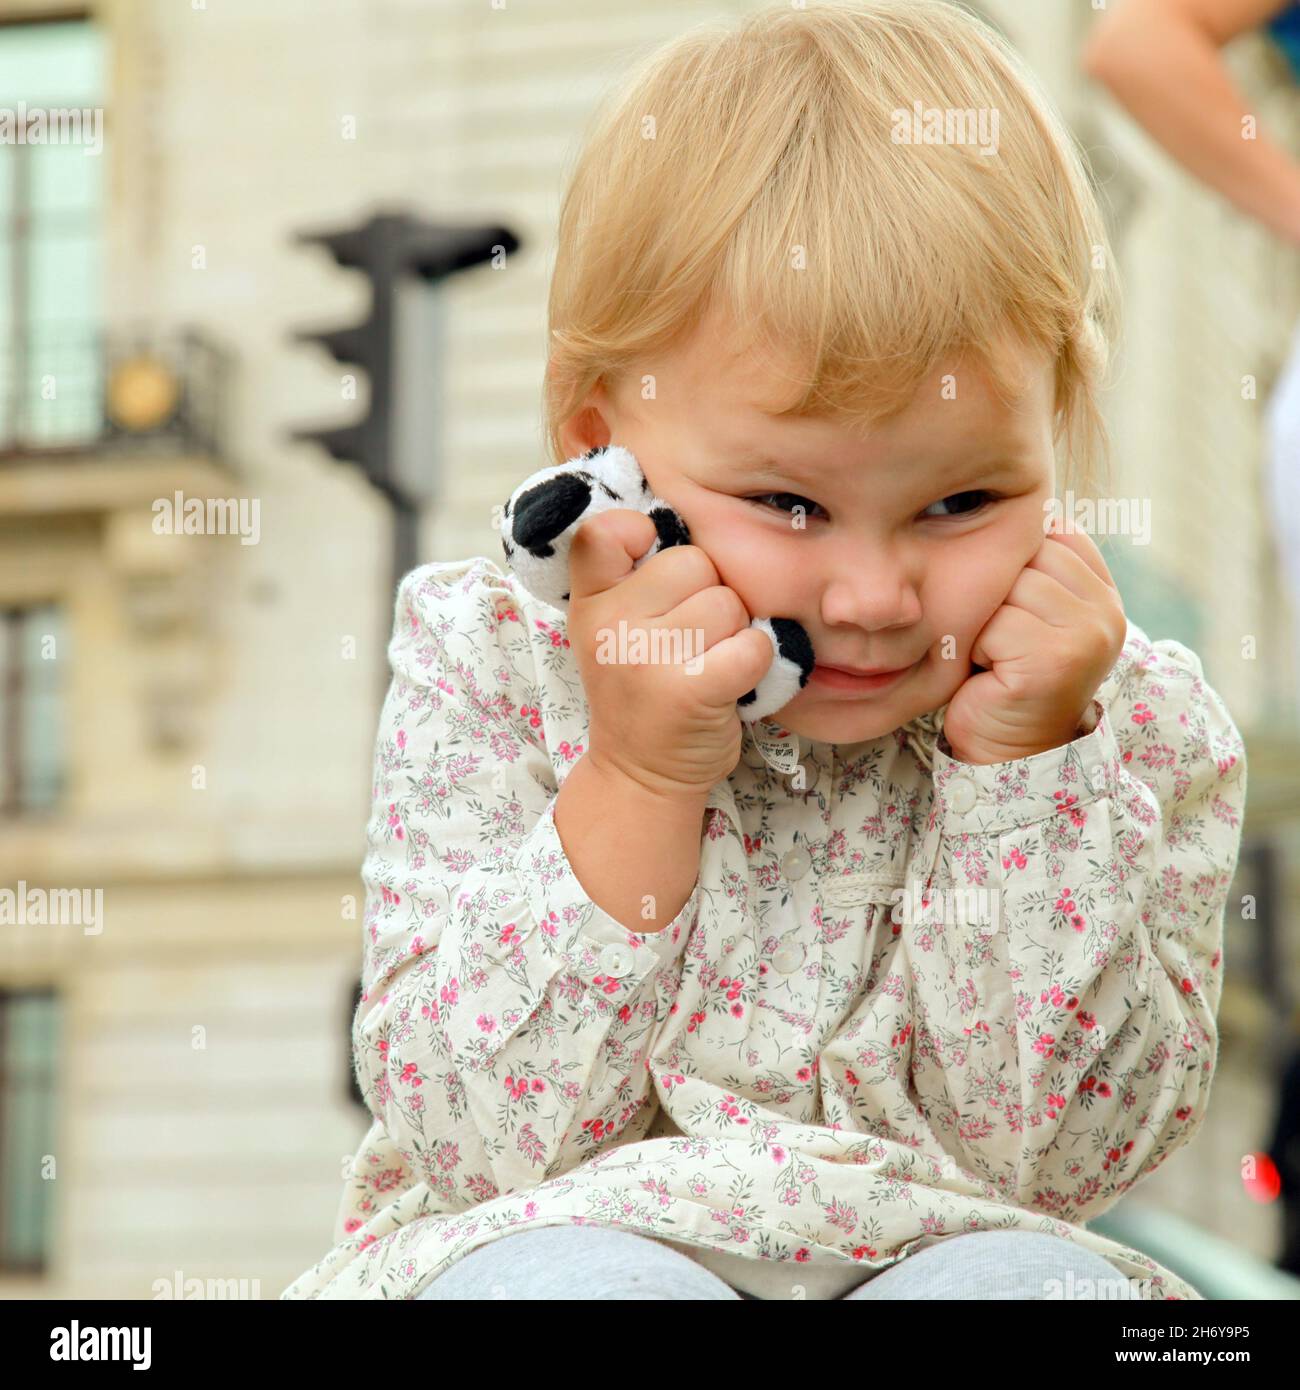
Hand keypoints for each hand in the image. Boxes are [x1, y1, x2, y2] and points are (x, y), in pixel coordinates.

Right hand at [566, 509, 774, 801]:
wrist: (641, 775)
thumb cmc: (641, 688)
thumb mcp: (612, 627)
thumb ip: (629, 573)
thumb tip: (671, 491)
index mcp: (590, 601)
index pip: (608, 529)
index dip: (641, 535)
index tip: (647, 567)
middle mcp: (610, 625)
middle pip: (695, 563)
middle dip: (708, 596)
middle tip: (686, 642)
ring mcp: (647, 658)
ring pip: (729, 603)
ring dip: (733, 632)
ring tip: (705, 664)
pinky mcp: (691, 691)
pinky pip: (754, 643)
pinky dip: (756, 663)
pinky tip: (729, 683)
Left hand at [941, 520, 1126, 764]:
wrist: (1008, 752)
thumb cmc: (1003, 678)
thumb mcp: (1027, 614)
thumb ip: (1033, 567)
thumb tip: (1007, 500)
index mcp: (1103, 593)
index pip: (1056, 531)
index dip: (1016, 559)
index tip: (1008, 603)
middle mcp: (1105, 612)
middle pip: (1027, 555)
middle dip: (997, 594)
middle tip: (998, 640)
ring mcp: (1086, 636)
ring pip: (1010, 588)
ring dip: (984, 623)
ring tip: (994, 657)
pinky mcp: (1054, 661)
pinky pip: (995, 625)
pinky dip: (978, 650)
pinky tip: (990, 675)